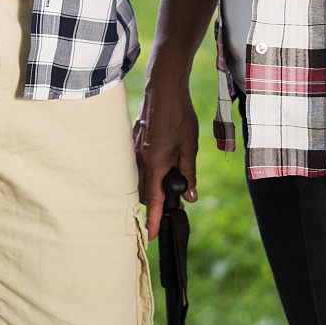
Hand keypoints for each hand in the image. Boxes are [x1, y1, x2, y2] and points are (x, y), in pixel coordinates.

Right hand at [133, 71, 200, 239]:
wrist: (164, 88)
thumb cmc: (179, 114)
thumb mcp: (190, 146)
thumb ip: (189, 173)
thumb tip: (190, 197)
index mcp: (156, 162)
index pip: (154, 199)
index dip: (153, 219)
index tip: (151, 236)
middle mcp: (141, 159)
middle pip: (146, 192)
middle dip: (158, 201)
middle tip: (179, 200)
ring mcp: (134, 151)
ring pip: (140, 180)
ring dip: (153, 186)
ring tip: (174, 179)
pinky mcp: (134, 143)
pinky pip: (138, 166)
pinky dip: (148, 173)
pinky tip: (163, 162)